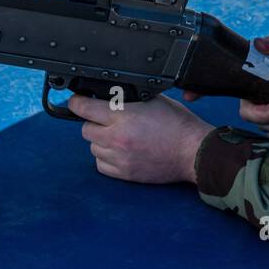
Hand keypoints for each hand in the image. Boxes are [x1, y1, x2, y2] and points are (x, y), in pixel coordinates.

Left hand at [69, 93, 214, 184]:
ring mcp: (119, 157)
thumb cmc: (178, 125)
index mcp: (123, 116)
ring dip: (101, 141)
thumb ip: (128, 98)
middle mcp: (117, 137)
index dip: (77, 102)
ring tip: (119, 137)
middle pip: (86, 129)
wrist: (193, 152)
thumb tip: (107, 95)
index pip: (84, 108)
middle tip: (108, 121)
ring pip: (93, 147)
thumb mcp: (153, 100)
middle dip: (94, 122)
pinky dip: (106, 158)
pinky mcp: (124, 173)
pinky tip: (120, 152)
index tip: (75, 101)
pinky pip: (101, 165)